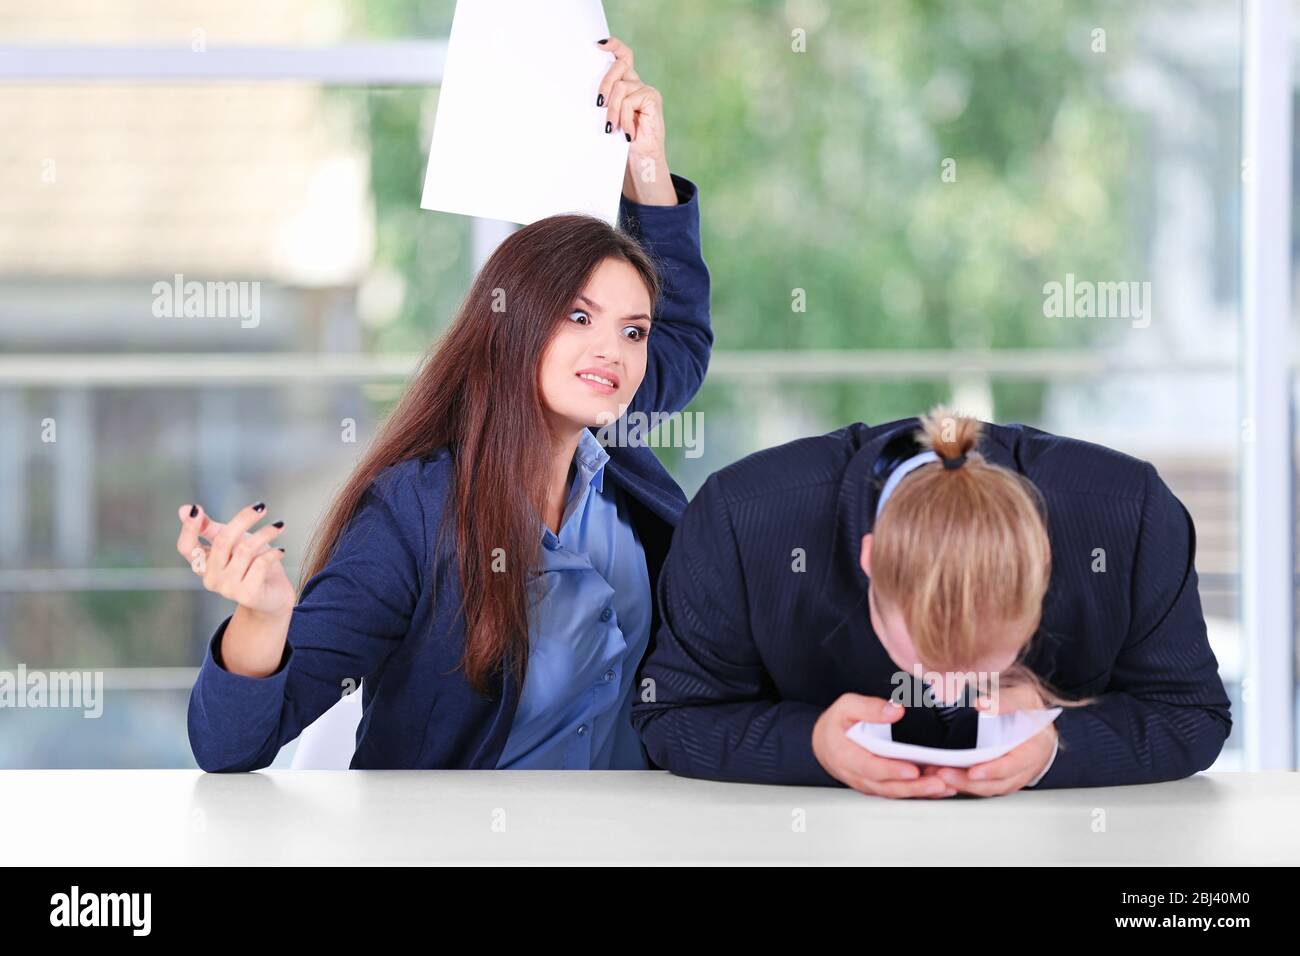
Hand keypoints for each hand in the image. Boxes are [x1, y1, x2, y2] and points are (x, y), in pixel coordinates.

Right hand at [176, 502, 292, 617]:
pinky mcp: (248, 594)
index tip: (196, 509)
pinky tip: (280, 550)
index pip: (186, 548)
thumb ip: (210, 528)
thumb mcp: (232, 542)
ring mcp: (228, 589)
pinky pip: (260, 564)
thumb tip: (185, 509)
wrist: (274, 593)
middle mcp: (211, 579)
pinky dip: (273, 553)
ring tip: (278, 526)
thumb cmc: (251, 564)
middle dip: (243, 519)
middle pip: (222, 541)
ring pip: (245, 550)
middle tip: (261, 507)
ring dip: (265, 534)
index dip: (188, 529)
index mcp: (202, 565)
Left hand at [595, 36, 675, 205]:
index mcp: (626, 84)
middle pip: (619, 65)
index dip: (614, 45)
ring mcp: (646, 90)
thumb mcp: (608, 117)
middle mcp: (637, 83)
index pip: (623, 56)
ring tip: (611, 129)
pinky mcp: (652, 98)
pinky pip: (628, 100)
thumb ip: (604, 100)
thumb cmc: (620, 141)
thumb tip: (590, 94)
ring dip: (612, 110)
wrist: (640, 160)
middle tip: (597, 105)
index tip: (598, 44)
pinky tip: (627, 132)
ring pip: (620, 87)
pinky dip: (624, 117)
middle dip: (604, 83)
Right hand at [813, 694, 957, 797]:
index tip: (913, 769)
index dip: (892, 770)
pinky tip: (939, 789)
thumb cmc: (836, 725)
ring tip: (946, 787)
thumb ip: (868, 708)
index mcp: (846, 756)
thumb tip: (896, 711)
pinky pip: (900, 792)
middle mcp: (858, 776)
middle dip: (915, 787)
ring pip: (896, 793)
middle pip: (888, 786)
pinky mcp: (879, 787)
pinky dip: (920, 793)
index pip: (871, 767)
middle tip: (939, 783)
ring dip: (921, 792)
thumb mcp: (845, 707)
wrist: (824, 743)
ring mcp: (869, 784)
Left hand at [930, 681, 1056, 795]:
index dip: (993, 770)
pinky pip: (981, 786)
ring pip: (986, 788)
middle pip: (995, 783)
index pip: (1013, 765)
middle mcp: (1023, 769)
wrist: (1037, 723)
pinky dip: (963, 785)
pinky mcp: (999, 779)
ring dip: (961, 785)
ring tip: (936, 775)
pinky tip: (943, 778)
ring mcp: (1011, 777)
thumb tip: (982, 704)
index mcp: (1032, 750)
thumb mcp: (1024, 698)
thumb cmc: (1030, 710)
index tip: (973, 771)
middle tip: (943, 774)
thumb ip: (1005, 700)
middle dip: (968, 782)